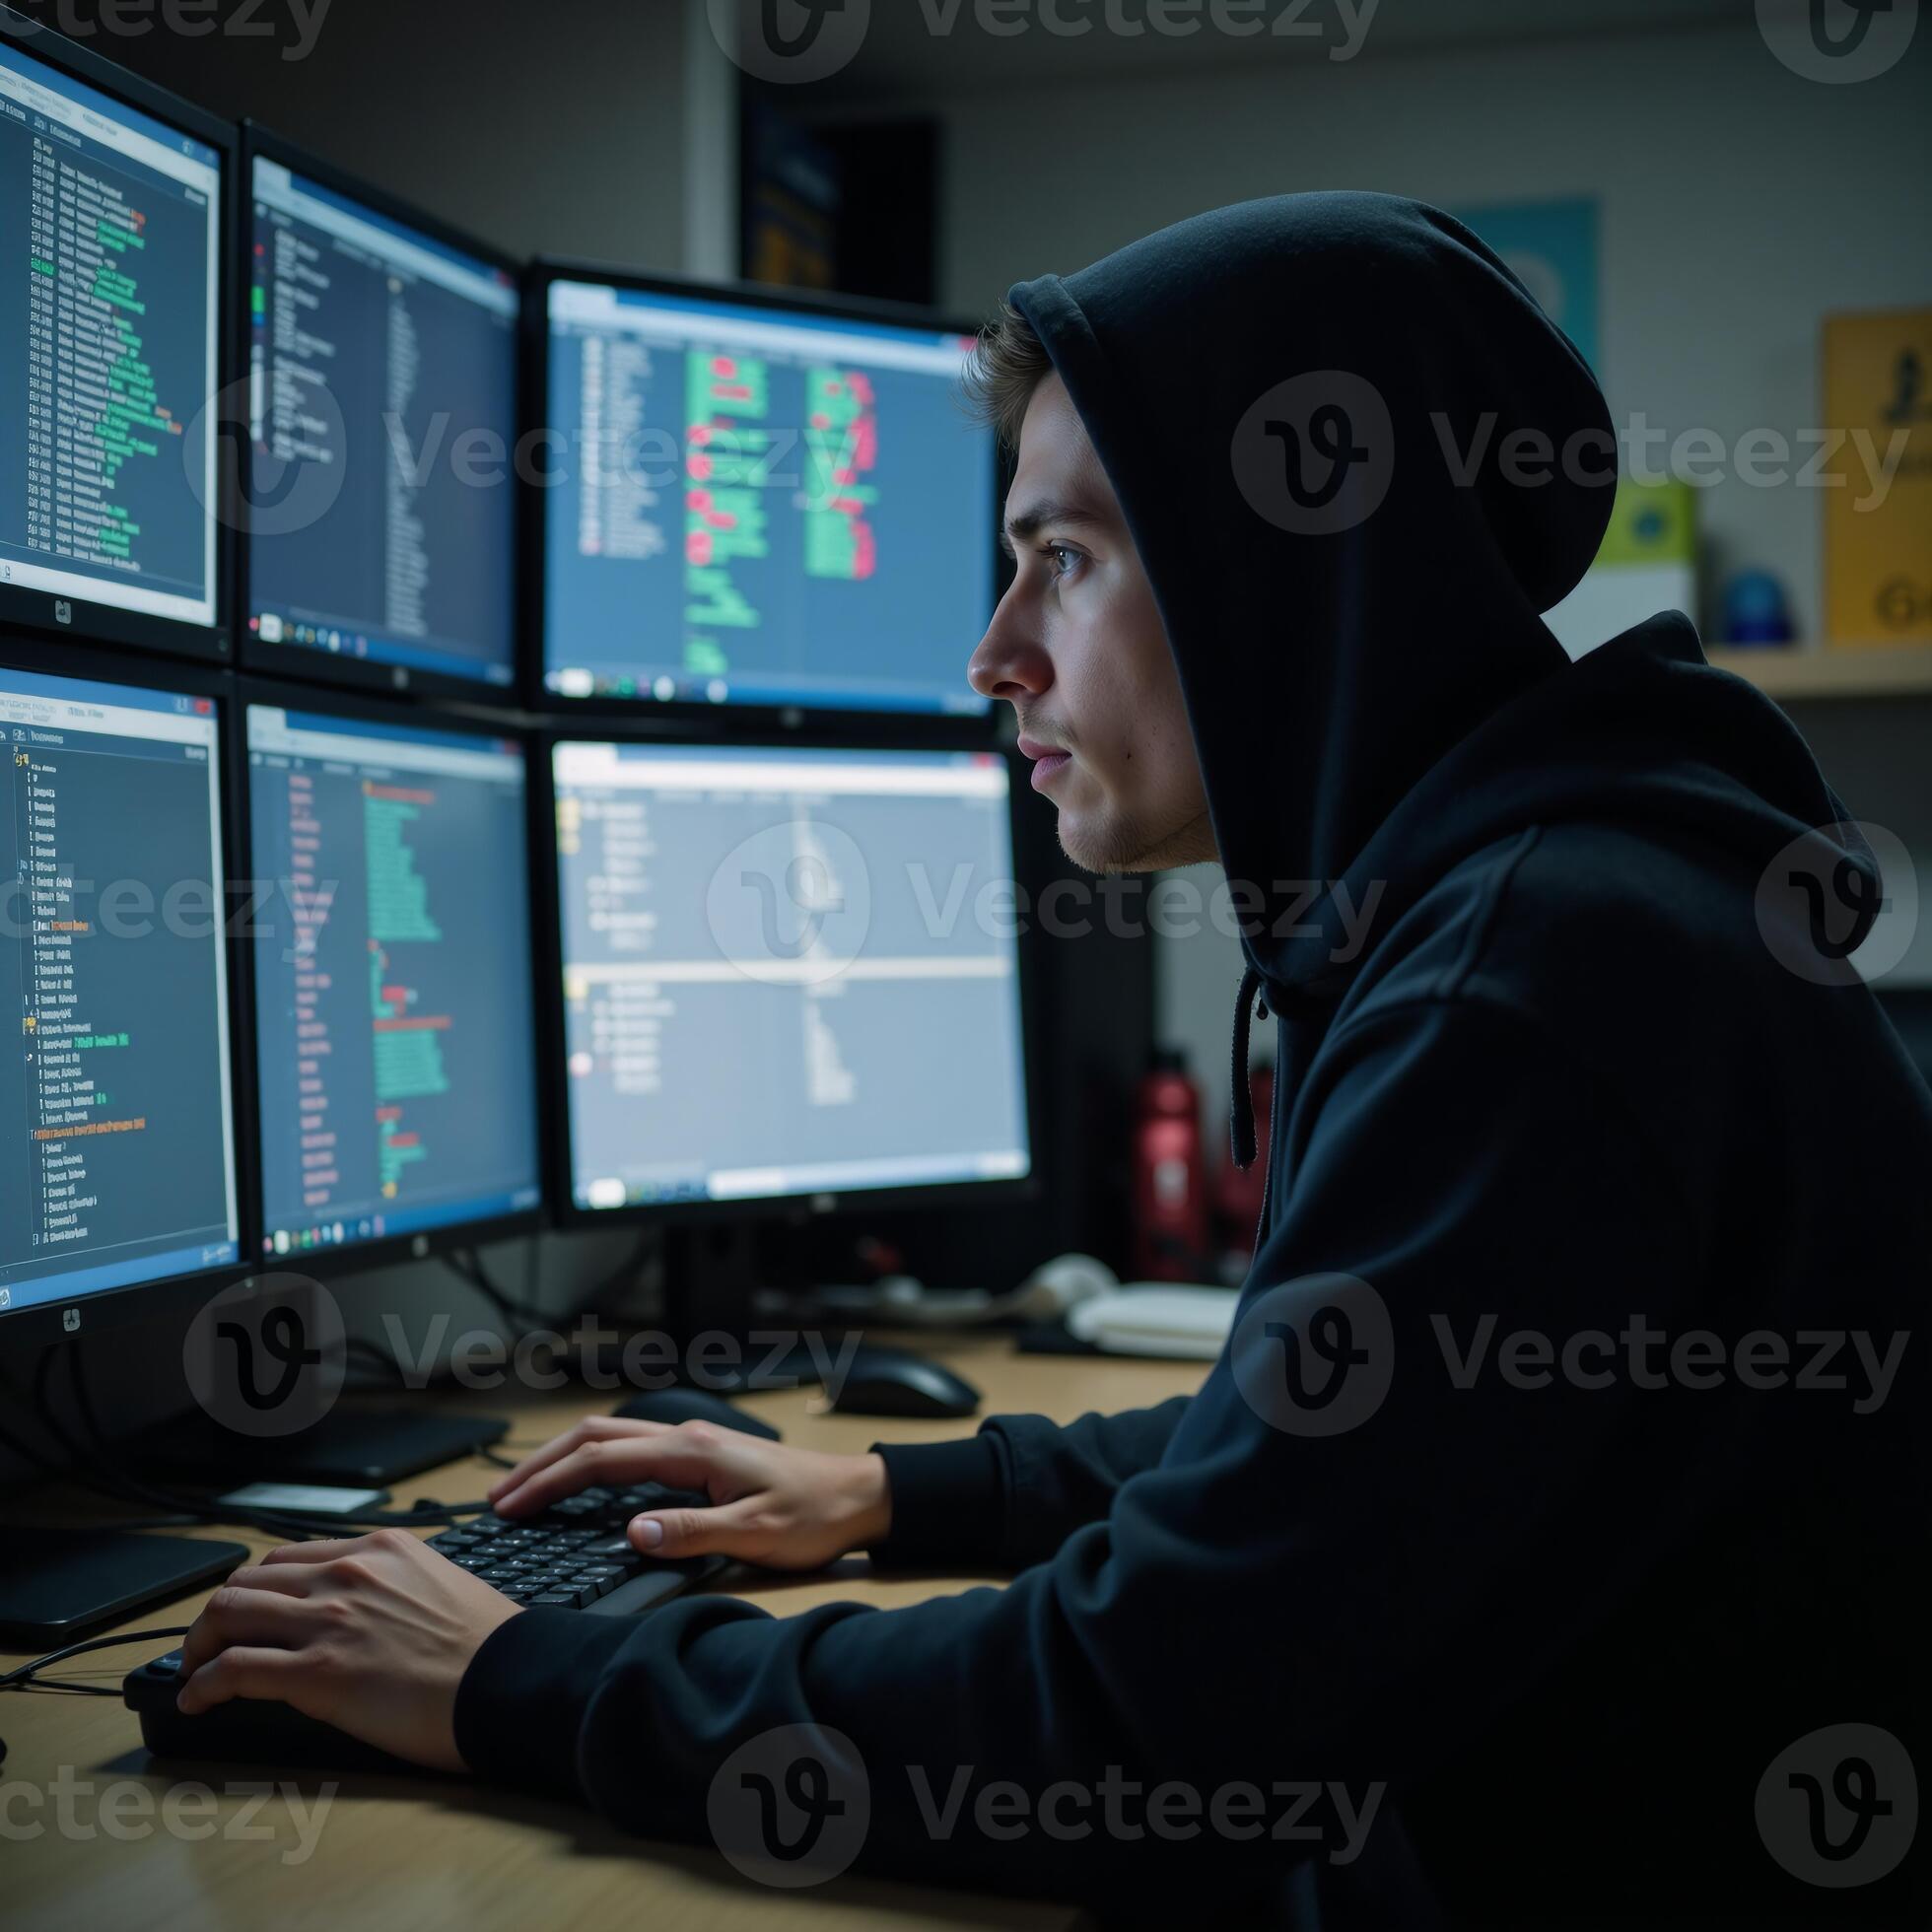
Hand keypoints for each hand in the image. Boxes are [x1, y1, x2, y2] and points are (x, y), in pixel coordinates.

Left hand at [174, 1528, 521, 1771]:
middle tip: (211, 1643)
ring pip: (227, 1614)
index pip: (290, 1556)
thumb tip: (367, 1614)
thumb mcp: (439, 1584)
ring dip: (199, 1645)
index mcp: (380, 1549)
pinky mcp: (315, 1672)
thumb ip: (393, 1586)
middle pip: (248, 1580)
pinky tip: (198, 1701)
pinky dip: (201, 1685)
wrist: (508, 1679)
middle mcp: (347, 1574)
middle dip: (218, 1614)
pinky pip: (233, 1670)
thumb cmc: (488, 1645)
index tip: (250, 1611)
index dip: (258, 1586)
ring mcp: (328, 1620)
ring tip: (195, 1669)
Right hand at [488, 1416, 891, 1570]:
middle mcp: (688, 1436)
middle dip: (541, 1463)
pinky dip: (593, 1462)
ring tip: (526, 1490)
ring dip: (564, 1458)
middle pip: (595, 1436)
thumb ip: (693, 1534)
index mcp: (692, 1452)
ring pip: (612, 1437)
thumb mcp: (757, 1535)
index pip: (601, 1460)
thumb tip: (632, 1531)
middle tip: (498, 1497)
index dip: (549, 1482)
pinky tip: (582, 1486)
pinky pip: (633, 1449)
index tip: (509, 1508)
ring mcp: (694, 1441)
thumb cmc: (815, 1516)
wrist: (861, 1496)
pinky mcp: (702, 1454)